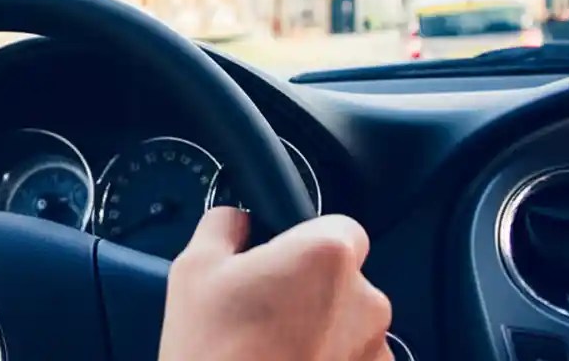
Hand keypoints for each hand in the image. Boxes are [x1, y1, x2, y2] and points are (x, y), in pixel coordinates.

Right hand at [159, 208, 391, 360]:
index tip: (280, 262)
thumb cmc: (212, 352)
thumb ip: (223, 226)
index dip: (308, 242)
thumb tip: (236, 220)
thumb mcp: (193, 269)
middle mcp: (366, 300)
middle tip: (265, 311)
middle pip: (346, 279)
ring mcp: (374, 351)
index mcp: (328, 256)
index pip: (340, 227)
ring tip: (273, 350)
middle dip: (312, 290)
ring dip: (323, 331)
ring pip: (351, 324)